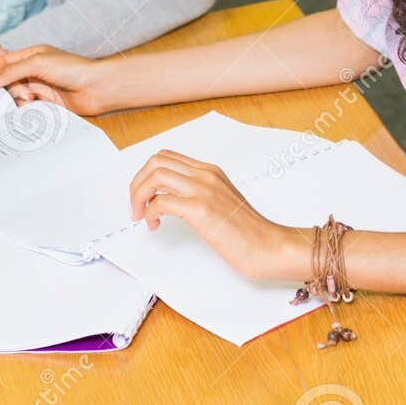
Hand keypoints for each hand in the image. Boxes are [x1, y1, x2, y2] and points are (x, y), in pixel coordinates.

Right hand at [0, 45, 115, 115]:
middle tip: (19, 92)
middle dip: (8, 88)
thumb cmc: (72, 69)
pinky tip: (33, 109)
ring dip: (20, 99)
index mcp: (31, 56)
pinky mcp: (46, 104)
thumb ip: (11, 71)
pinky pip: (28, 109)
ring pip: (17, 96)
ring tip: (33, 98)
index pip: (4, 63)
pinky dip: (26, 110)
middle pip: (8, 82)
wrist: (97, 88)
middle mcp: (34, 72)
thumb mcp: (37, 63)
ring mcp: (40, 88)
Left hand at [128, 151, 308, 284]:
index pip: (166, 157)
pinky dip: (150, 214)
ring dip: (139, 196)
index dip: (146, 174)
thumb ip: (200, 194)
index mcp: (210, 171)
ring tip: (141, 216)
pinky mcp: (201, 209)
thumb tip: (172, 200)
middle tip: (136, 207)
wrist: (269, 247)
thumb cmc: (249, 232)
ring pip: (154, 176)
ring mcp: (204, 190)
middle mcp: (205, 175)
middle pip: (155, 162)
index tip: (143, 195)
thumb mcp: (222, 202)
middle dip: (137, 184)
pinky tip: (155, 226)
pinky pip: (161, 202)